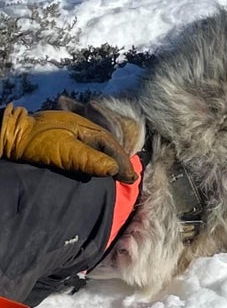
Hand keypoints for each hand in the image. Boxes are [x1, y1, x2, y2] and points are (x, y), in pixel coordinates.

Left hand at [0, 103, 136, 181]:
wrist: (11, 134)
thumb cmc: (37, 142)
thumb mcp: (64, 151)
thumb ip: (89, 159)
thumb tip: (114, 169)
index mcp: (89, 128)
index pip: (112, 147)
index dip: (123, 163)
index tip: (132, 179)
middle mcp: (84, 128)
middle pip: (108, 145)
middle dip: (119, 160)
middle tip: (129, 178)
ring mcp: (74, 133)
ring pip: (99, 147)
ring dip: (109, 159)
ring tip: (117, 174)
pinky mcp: (64, 140)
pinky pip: (88, 149)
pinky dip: (97, 158)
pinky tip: (97, 166)